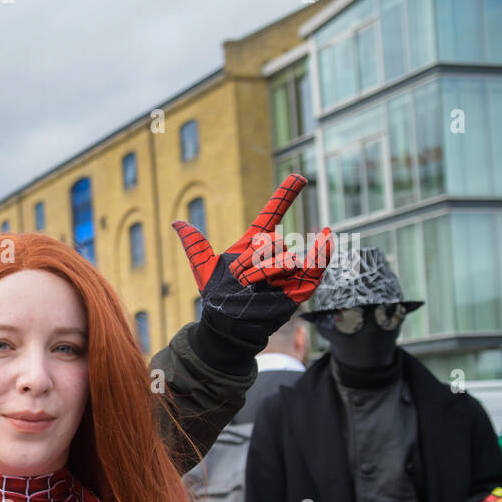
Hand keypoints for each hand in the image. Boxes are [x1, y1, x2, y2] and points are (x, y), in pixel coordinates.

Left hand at [172, 174, 331, 339]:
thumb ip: (195, 244)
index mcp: (255, 245)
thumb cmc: (218, 295)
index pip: (272, 215)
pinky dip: (321, 253)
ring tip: (251, 286)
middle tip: (239, 277)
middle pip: (273, 242)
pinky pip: (315, 266)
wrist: (227, 324)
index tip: (299, 177)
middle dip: (254, 259)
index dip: (285, 195)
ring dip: (265, 272)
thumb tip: (176, 223)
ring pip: (285, 258)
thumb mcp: (204, 268)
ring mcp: (289, 270)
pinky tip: (324, 238)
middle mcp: (274, 254)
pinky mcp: (300, 286)